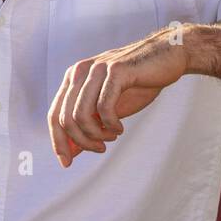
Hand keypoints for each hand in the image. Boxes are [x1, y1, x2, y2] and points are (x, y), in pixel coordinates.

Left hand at [47, 26, 188, 167]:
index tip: (67, 163)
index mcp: (73, 78)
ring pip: (81, 115)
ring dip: (96, 134)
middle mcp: (80, 71)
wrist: (167, 57)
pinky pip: (104, 107)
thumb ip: (87, 125)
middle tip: (100, 148)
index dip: (58, 142)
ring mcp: (97, 69)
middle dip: (81, 142)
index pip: (54, 115)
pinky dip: (110, 124)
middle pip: (65, 118)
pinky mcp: (116, 71)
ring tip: (111, 137)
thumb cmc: (136, 84)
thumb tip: (69, 153)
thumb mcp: (107, 108)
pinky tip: (120, 128)